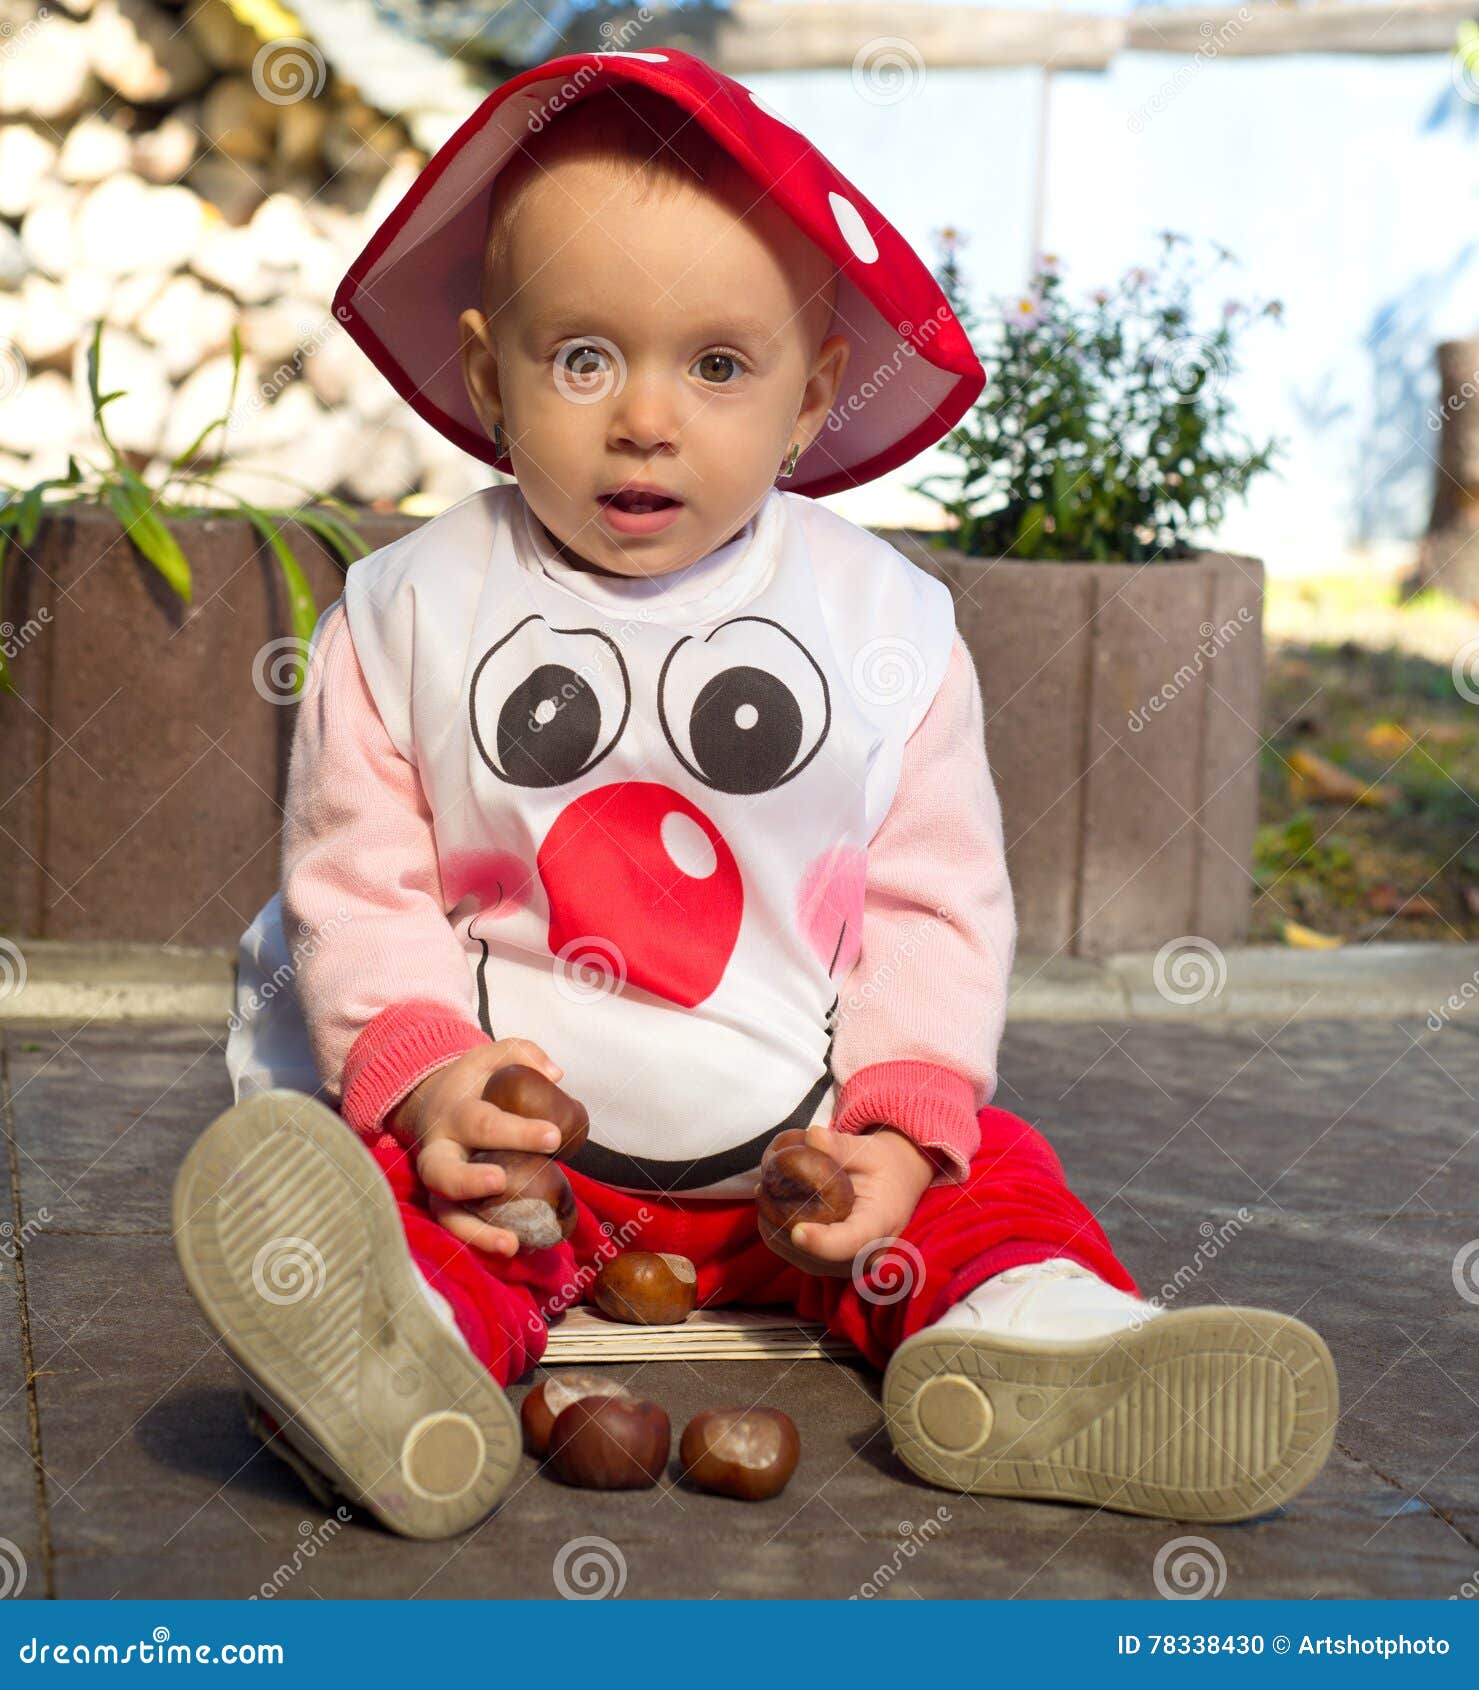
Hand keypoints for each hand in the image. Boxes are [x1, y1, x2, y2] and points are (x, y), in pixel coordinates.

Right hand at [388, 1038, 566, 1257]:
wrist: (433, 1102)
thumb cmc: (474, 1083)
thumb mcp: (492, 1056)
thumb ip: (522, 1053)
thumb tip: (555, 1075)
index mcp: (454, 1115)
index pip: (483, 1123)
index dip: (517, 1132)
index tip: (554, 1137)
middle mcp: (439, 1151)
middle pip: (446, 1172)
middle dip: (473, 1182)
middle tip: (504, 1182)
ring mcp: (437, 1183)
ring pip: (444, 1211)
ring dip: (474, 1231)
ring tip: (510, 1244)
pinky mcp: (444, 1204)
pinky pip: (456, 1227)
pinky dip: (479, 1241)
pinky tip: (512, 1249)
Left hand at [752, 1123, 935, 1278]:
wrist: (896, 1184)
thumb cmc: (883, 1165)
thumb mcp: (869, 1150)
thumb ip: (841, 1146)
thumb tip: (814, 1136)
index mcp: (880, 1225)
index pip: (851, 1243)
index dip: (823, 1243)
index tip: (798, 1232)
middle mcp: (865, 1254)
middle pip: (817, 1256)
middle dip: (785, 1226)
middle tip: (764, 1188)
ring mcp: (845, 1263)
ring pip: (799, 1258)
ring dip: (775, 1228)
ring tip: (764, 1191)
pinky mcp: (828, 1263)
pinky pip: (794, 1255)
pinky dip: (777, 1233)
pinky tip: (769, 1205)